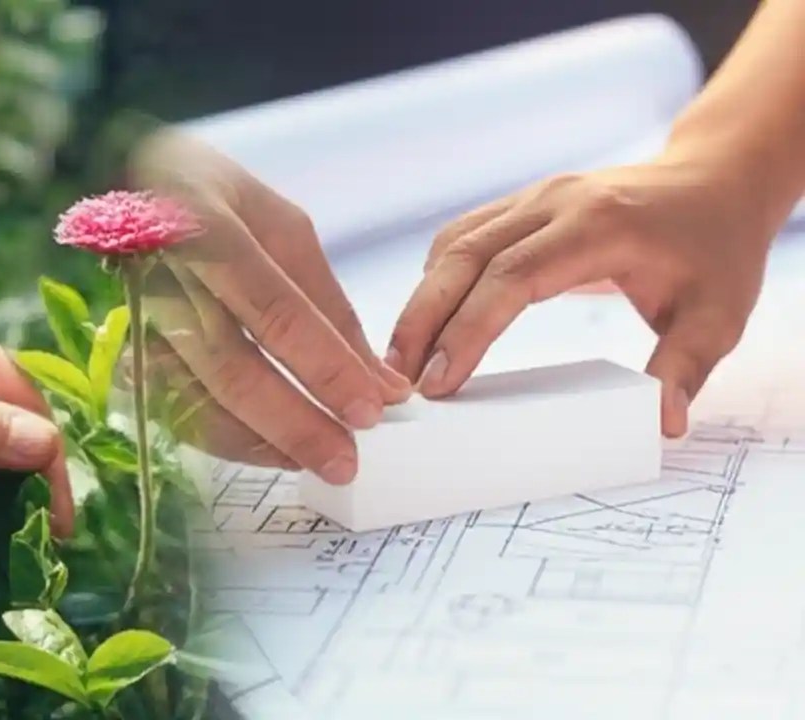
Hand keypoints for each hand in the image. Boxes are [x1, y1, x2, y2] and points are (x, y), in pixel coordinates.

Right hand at [131, 133, 409, 482]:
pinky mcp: (122, 353)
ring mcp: (132, 322)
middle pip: (230, 367)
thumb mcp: (279, 226)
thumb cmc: (211, 200)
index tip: (371, 408)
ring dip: (260, 442)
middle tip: (346, 461)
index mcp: (205, 227)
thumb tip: (378, 381)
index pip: (273, 309)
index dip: (324, 365)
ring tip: (316, 461)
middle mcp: (160, 277)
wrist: (120, 185)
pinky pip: (173, 412)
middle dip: (294, 422)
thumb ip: (327, 304)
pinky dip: (226, 439)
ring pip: (195, 401)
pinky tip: (270, 450)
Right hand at [387, 157, 774, 436]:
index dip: (467, 330)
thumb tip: (662, 424)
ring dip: (421, 302)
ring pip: (451, 246)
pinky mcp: (518, 206)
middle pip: (462, 257)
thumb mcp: (718, 314)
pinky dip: (436, 282)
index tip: (440, 382)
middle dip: (421, 320)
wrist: (712, 182)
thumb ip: (686, 368)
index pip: (510, 278)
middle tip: (397, 379)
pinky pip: (461, 239)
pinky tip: (428, 323)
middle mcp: (553, 202)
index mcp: (597, 225)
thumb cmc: (714, 249)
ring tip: (403, 360)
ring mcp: (530, 198)